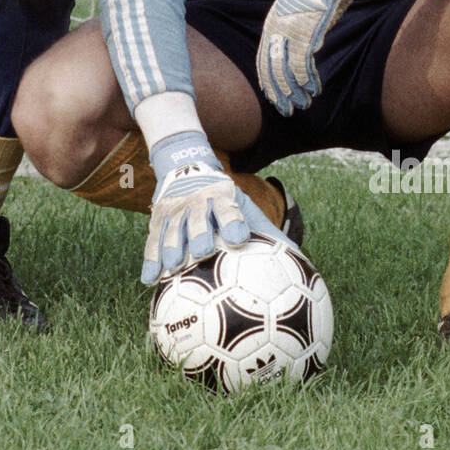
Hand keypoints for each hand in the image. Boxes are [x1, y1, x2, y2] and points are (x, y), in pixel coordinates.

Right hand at [141, 132, 291, 284]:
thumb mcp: (246, 208)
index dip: (232, 222)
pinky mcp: (158, 218)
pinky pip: (153, 240)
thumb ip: (269, 234)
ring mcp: (176, 209)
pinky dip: (151, 259)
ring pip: (173, 229)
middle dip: (200, 233)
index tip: (237, 239)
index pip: (228, 209)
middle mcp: (198, 201)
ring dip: (172, 247)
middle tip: (203, 252)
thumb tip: (300, 262)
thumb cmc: (226, 202)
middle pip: (198, 218)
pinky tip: (149, 280)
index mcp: (223, 198)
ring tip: (173, 267)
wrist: (187, 169)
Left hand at [256, 0, 364, 114]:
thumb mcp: (294, 10)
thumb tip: (303, 49)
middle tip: (284, 110)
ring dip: (294, 91)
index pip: (262, 59)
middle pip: (271, 69)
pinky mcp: (306, 33)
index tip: (271, 96)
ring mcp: (289, 33)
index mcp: (270, 25)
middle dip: (277, 92)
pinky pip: (304, 64)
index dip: (266, 80)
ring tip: (301, 106)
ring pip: (286, 71)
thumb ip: (293, 30)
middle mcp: (275, 31)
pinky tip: (313, 91)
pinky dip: (308, 80)